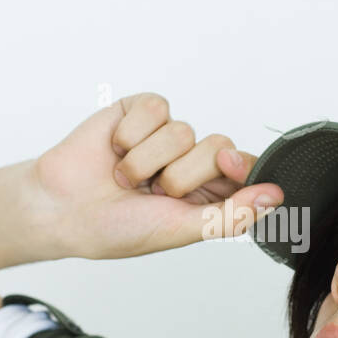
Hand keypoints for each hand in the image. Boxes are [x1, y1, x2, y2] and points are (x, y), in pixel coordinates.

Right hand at [31, 93, 283, 259]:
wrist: (61, 208)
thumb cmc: (116, 228)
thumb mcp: (180, 230)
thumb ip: (232, 215)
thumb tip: (275, 197)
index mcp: (207, 193)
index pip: (246, 169)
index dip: (242, 167)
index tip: (230, 167)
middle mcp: (191, 161)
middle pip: (218, 147)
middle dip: (181, 175)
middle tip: (153, 192)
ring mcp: (165, 135)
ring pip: (183, 130)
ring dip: (147, 161)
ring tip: (126, 178)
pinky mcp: (139, 111)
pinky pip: (157, 107)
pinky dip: (132, 134)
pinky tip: (115, 150)